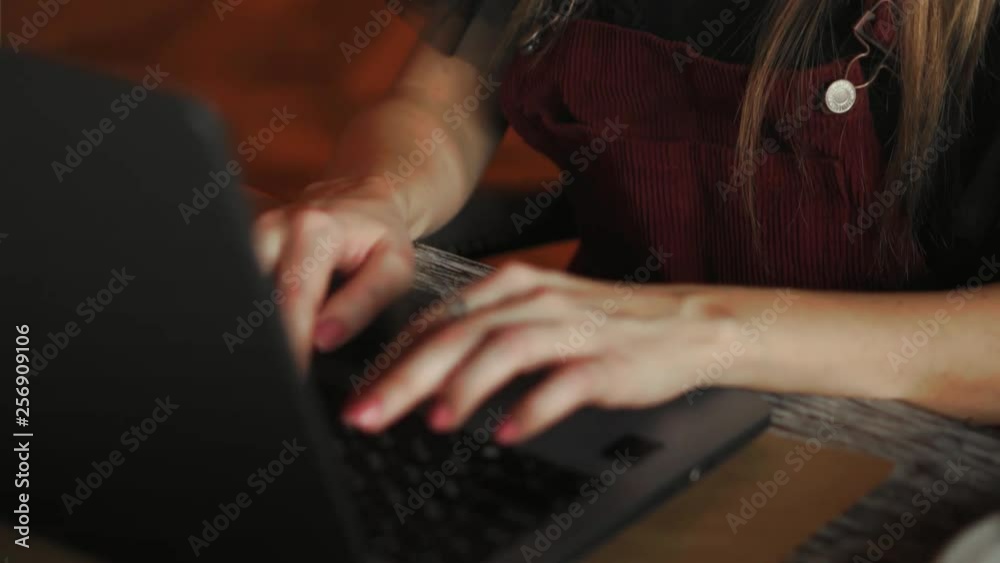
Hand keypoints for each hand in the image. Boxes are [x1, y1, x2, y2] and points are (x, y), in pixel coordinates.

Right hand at [253, 177, 415, 370]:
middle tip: (273, 378)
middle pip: (254, 296)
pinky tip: (258, 333)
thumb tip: (323, 338)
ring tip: (266, 359)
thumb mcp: (392, 270)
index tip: (292, 379)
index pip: (293, 299)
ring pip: (237, 289)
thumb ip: (362, 303)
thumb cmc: (381, 237)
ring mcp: (251, 231)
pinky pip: (236, 280)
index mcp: (314, 230)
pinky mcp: (241, 239)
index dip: (290, 344)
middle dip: (262, 339)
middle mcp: (274, 226)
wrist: (364, 199)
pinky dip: (245, 309)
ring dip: (251, 326)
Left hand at [342, 263, 751, 443]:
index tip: (358, 392)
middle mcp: (535, 299)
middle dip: (405, 376)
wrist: (686, 322)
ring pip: (505, 350)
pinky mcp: (608, 360)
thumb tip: (424, 372)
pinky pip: (565, 383)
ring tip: (433, 420)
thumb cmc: (603, 324)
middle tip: (366, 413)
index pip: (438, 320)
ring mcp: (573, 327)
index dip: (392, 357)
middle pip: (458, 335)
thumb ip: (484, 333)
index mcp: (511, 285)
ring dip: (464, 386)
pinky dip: (533, 408)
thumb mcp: (537, 314)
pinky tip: (508, 432)